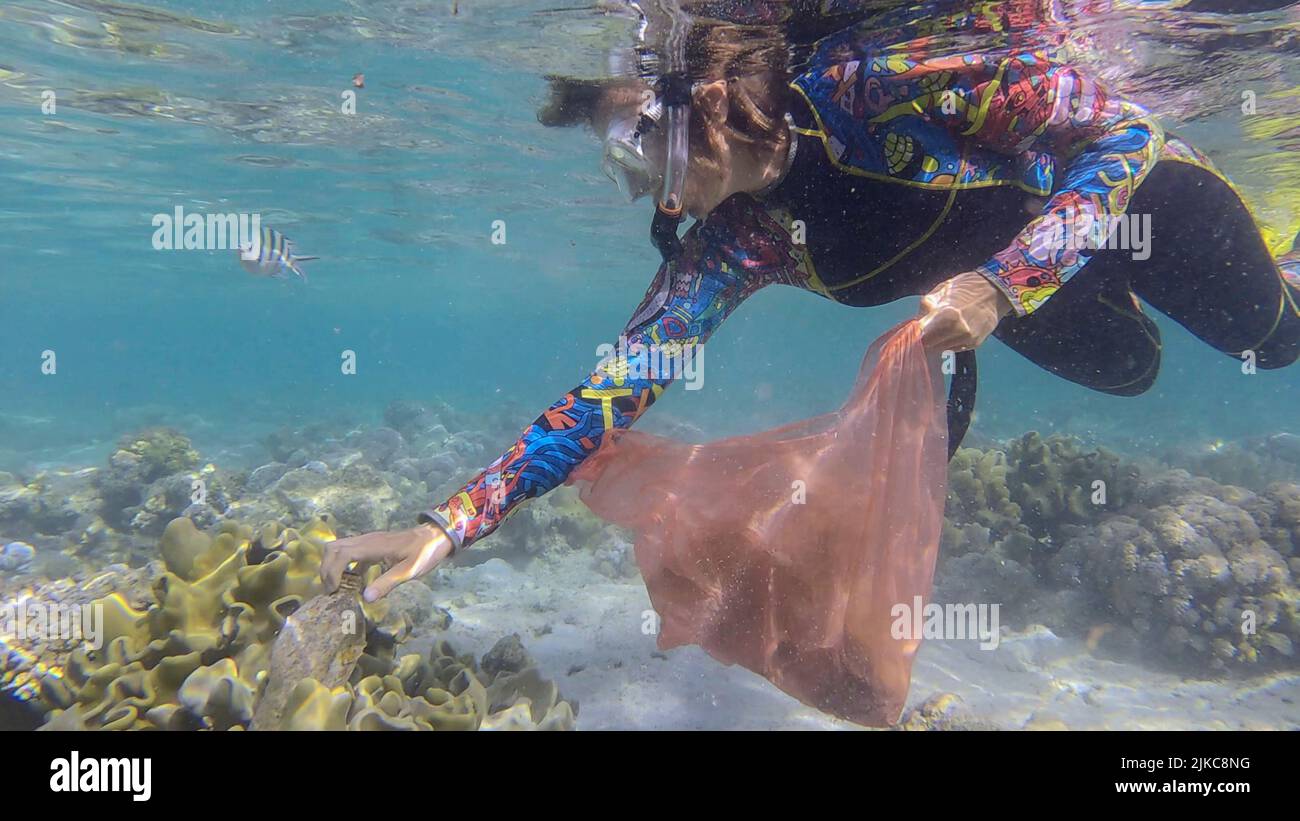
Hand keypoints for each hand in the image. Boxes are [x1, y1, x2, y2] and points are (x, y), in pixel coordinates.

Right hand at [320, 523, 453, 601]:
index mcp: (372, 545)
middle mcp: (366, 540)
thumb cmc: (424, 553)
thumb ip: (388, 583)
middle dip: (326, 569)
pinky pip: (350, 553)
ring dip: (332, 566)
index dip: (331, 572)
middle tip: (331, 591)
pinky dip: (344, 566)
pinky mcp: (372, 546)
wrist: (436, 537)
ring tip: (337, 588)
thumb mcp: (409, 571)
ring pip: (338, 548)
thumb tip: (366, 598)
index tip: (333, 591)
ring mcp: (368, 541)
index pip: (340, 554)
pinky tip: (352, 582)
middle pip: (332, 548)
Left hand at [918, 271, 1012, 352]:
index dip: (913, 336)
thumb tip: (915, 321)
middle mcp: (957, 330)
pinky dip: (949, 342)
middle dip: (924, 339)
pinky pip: (954, 348)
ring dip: (936, 341)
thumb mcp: (942, 290)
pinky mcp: (975, 344)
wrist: (996, 290)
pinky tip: (953, 331)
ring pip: (941, 348)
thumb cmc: (967, 286)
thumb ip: (927, 306)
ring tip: (940, 328)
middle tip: (923, 332)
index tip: (909, 334)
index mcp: (946, 315)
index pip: (921, 335)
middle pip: (929, 344)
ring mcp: (967, 339)